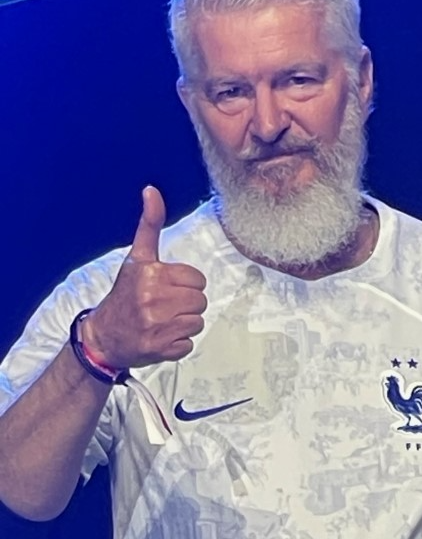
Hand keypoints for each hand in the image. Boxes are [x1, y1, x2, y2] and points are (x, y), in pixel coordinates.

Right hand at [82, 187, 206, 368]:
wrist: (104, 336)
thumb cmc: (125, 294)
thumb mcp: (137, 258)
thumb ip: (149, 225)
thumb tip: (152, 189)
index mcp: (151, 274)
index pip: (198, 280)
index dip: (185, 284)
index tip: (166, 287)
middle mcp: (153, 299)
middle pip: (200, 302)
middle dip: (186, 304)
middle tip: (164, 306)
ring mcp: (157, 326)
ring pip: (197, 322)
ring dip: (183, 324)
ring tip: (162, 321)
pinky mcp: (161, 349)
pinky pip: (189, 344)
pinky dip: (178, 344)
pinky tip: (160, 337)